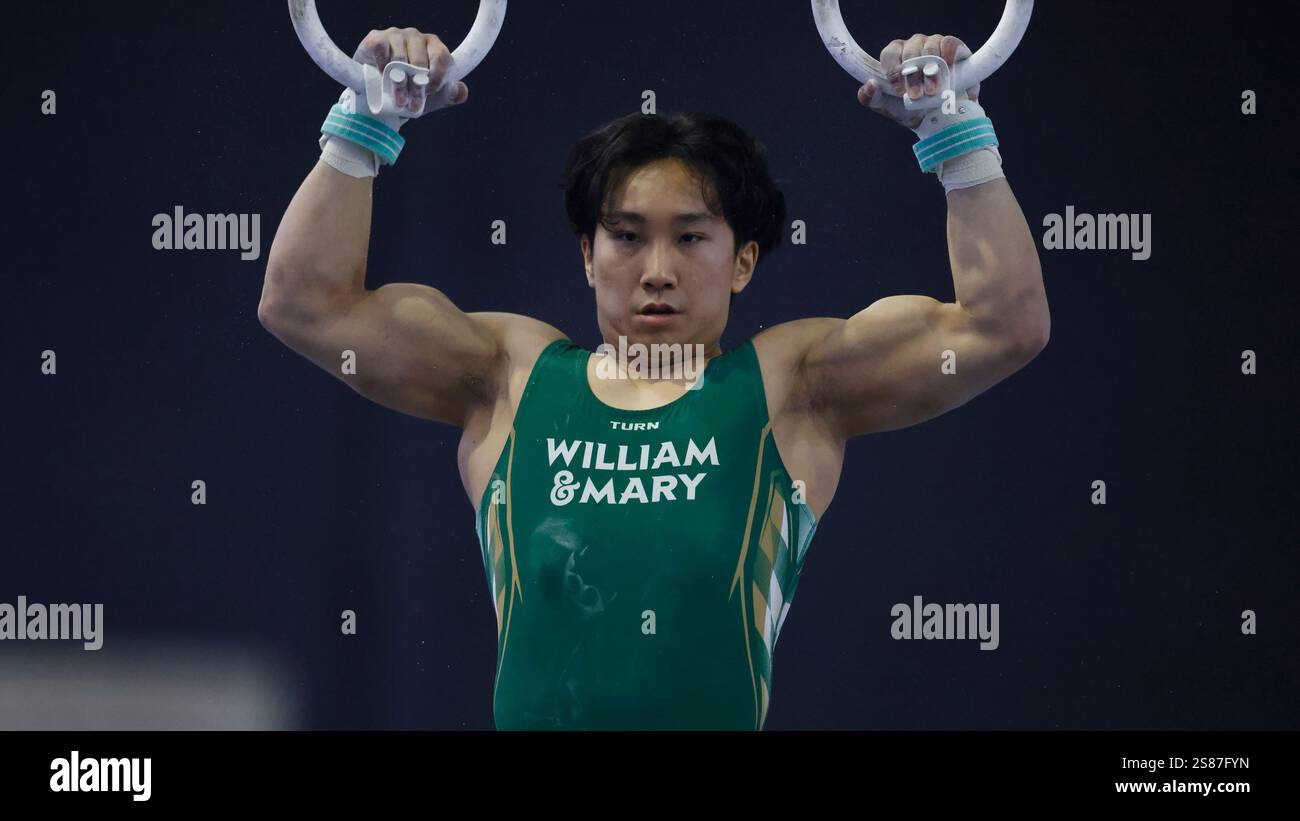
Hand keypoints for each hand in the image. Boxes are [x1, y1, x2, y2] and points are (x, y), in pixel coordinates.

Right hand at [352, 27, 469, 115]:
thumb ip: (450, 95)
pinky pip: (382, 49)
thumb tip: (460, 90)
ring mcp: (396, 35)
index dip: (437, 76)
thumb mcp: (433, 97)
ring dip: (399, 82)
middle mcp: (416, 37)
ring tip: (399, 99)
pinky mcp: (376, 38)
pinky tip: (383, 77)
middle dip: (417, 86)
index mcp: (434, 46)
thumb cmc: (411, 91)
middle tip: (413, 105)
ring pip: (400, 58)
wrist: (380, 95)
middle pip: (420, 61)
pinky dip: (383, 66)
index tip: (430, 93)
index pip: (441, 56)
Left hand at [857, 34, 979, 128]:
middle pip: (910, 53)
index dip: (894, 71)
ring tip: (932, 91)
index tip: (900, 90)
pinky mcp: (951, 46)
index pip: (890, 53)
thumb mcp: (885, 105)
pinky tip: (948, 67)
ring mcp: (931, 43)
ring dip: (931, 71)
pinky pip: (948, 43)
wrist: (934, 114)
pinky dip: (947, 54)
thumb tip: (870, 84)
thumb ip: (870, 97)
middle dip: (913, 76)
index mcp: (894, 55)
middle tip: (917, 95)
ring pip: (929, 48)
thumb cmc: (906, 106)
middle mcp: (912, 46)